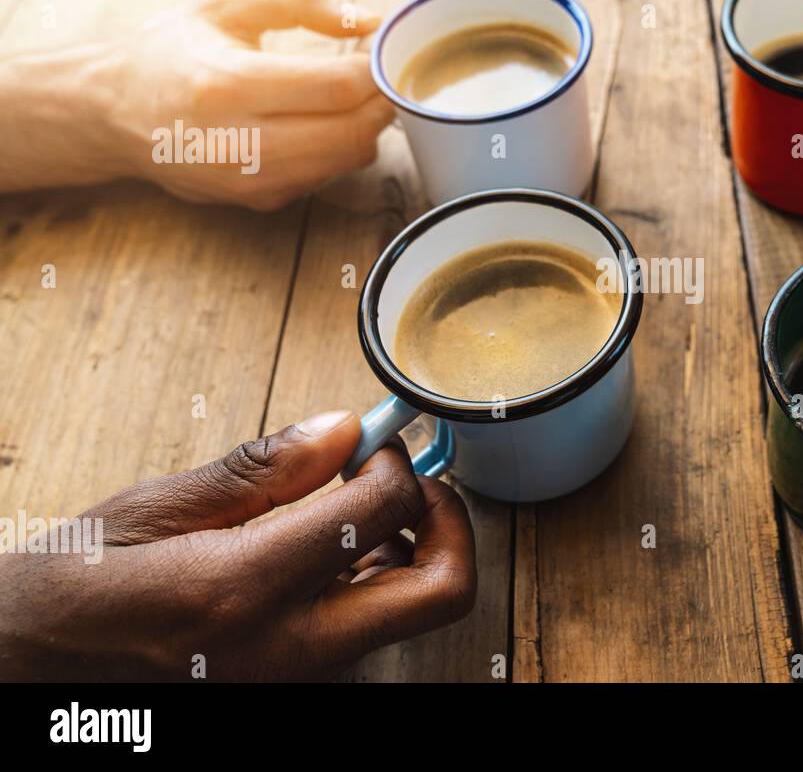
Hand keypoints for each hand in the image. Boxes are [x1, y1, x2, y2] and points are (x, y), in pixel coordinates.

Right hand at [0, 0, 393, 208]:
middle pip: (352, 133)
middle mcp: (239, 142)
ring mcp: (250, 179)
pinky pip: (326, 176)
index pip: (337, 88)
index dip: (374, 70)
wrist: (113, 114)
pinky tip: (323, 120)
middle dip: (380, 102)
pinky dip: (340, 148)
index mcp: (228, 84)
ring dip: (366, 127)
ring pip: (347, 160)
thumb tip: (366, 19)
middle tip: (381, 75)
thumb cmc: (171, 51)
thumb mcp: (223, 3)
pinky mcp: (258, 200)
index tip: (378, 51)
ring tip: (354, 94)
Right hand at [0, 410, 474, 680]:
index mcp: (242, 590)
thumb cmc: (74, 585)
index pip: (380, 510)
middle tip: (410, 480)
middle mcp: (286, 650)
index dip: (394, 459)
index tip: (372, 439)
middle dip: (447, 521)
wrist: (26, 671)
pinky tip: (330, 551)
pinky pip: (369, 632)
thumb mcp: (153, 508)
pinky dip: (376, 582)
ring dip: (412, 550)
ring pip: (410, 614)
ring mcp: (296, 680)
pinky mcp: (294, 687)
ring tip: (357, 508)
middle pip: (439, 592)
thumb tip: (342, 429)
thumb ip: (262, 470)